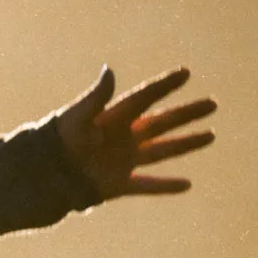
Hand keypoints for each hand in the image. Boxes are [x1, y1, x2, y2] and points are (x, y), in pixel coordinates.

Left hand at [57, 66, 215, 198]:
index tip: (185, 73)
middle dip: (187, 114)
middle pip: (162, 122)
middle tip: (212, 103)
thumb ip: (96, 97)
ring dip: (187, 143)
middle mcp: (124, 137)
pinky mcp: (120, 184)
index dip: (164, 85)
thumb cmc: (57, 140)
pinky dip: (166, 186)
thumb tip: (109, 70)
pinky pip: (148, 186)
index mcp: (114, 117)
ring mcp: (125, 160)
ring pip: (163, 150)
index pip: (145, 97)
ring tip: (211, 135)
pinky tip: (187, 184)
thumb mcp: (77, 116)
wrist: (44, 173)